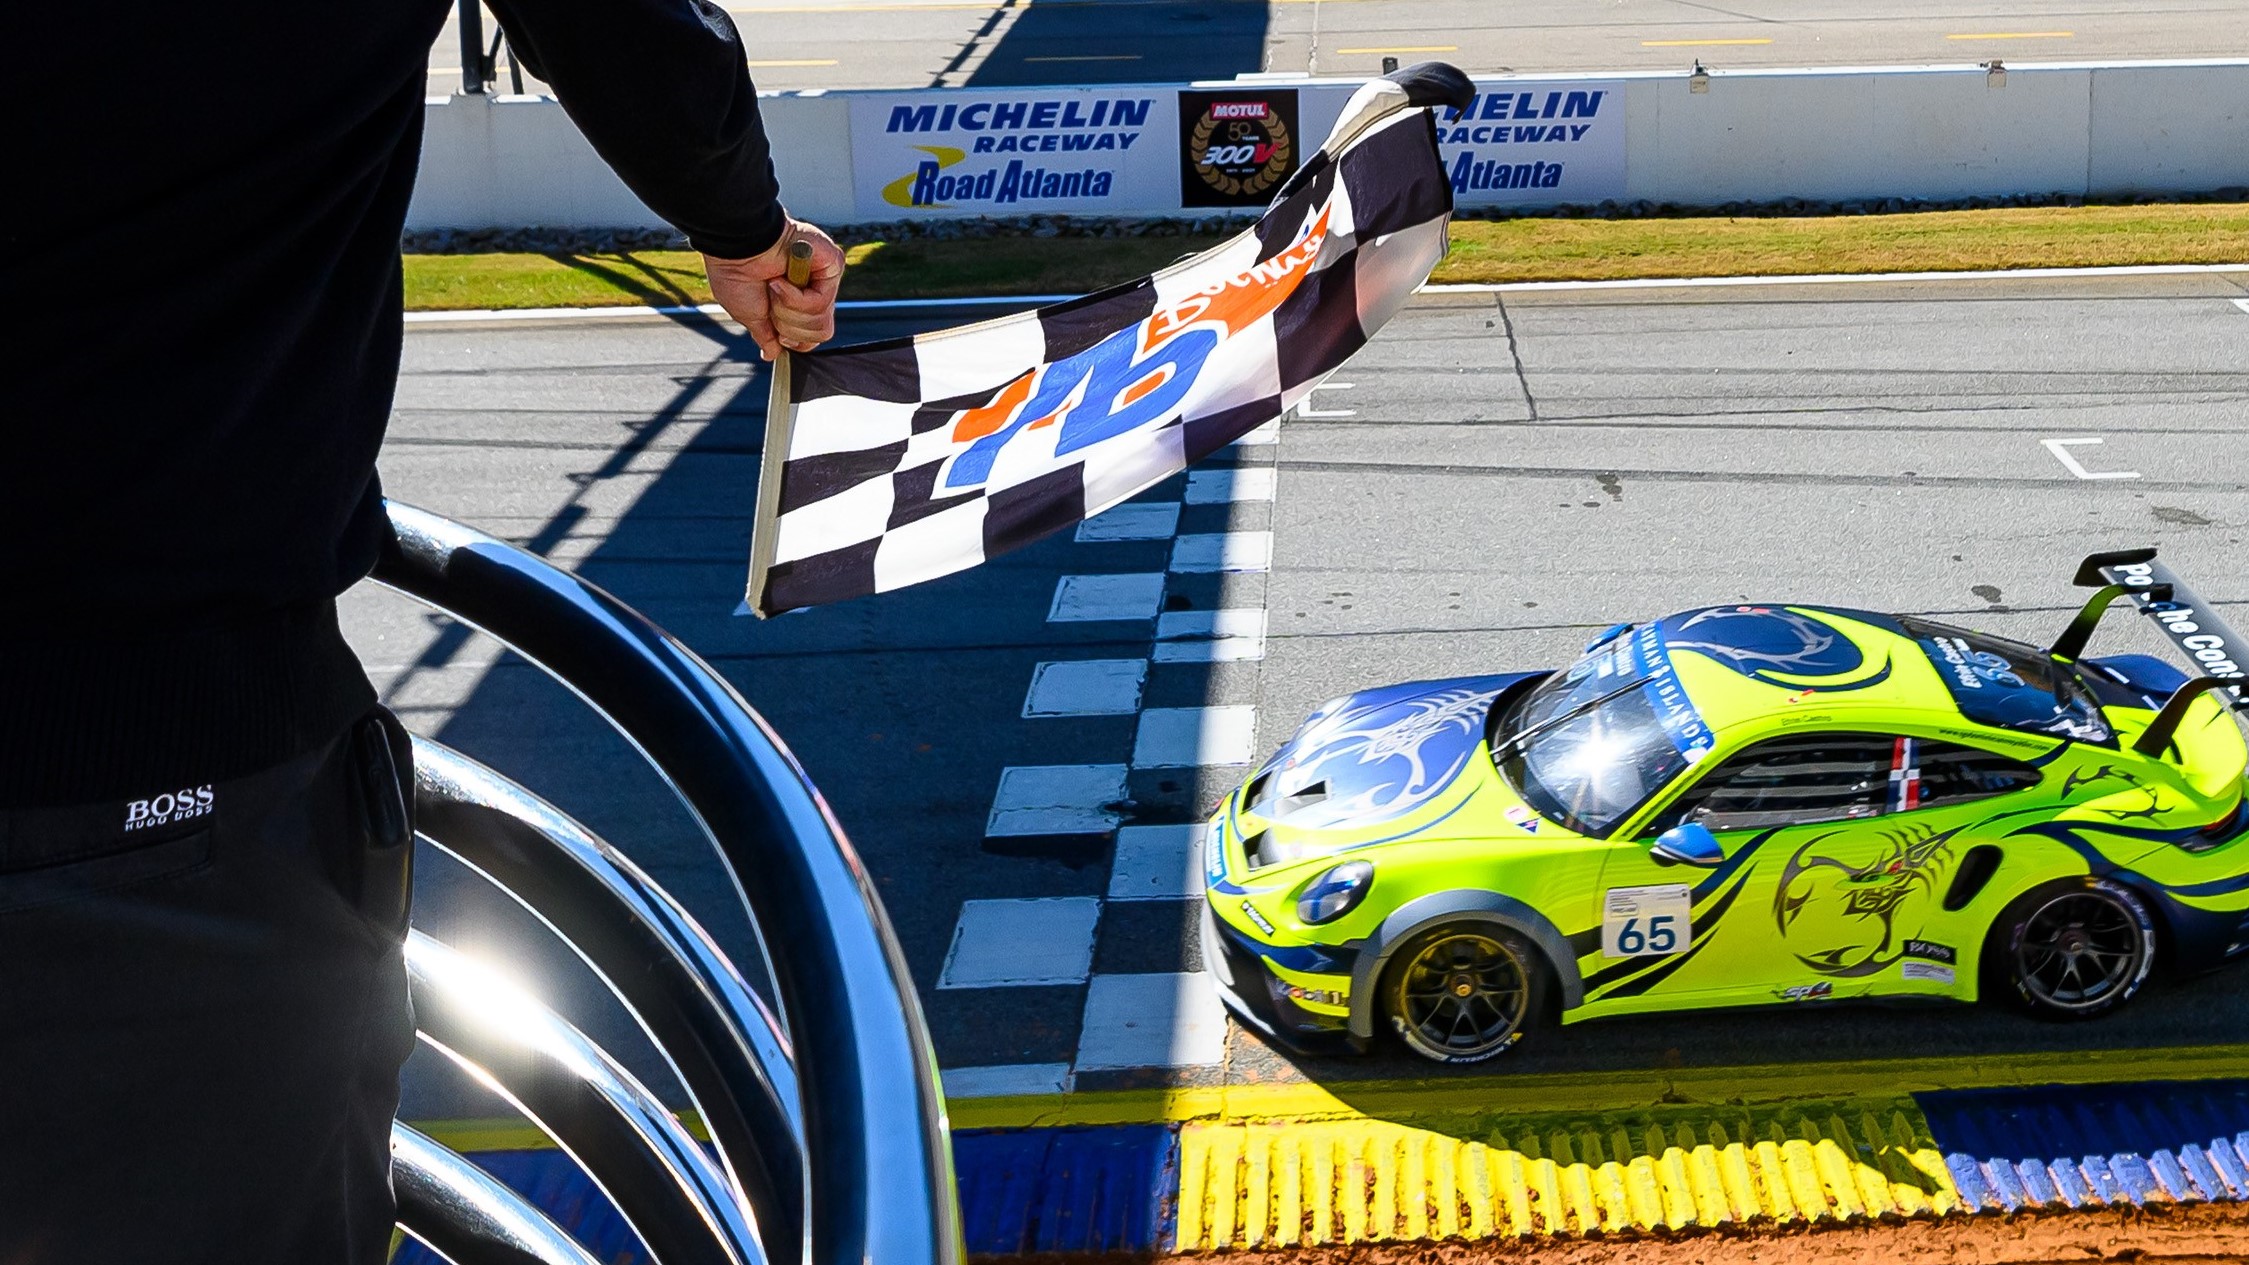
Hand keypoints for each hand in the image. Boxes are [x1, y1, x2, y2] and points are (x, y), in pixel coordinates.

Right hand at [702, 218, 845, 360]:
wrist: (735, 247)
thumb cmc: (736, 273)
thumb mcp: (749, 314)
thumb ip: (766, 335)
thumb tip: (771, 354)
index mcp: (798, 300)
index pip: (812, 337)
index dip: (794, 339)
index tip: (774, 324)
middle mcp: (815, 290)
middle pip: (820, 333)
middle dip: (788, 324)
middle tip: (771, 300)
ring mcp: (826, 278)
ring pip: (821, 321)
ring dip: (789, 310)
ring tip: (774, 286)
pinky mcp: (832, 264)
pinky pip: (821, 302)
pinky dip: (794, 297)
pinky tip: (781, 279)